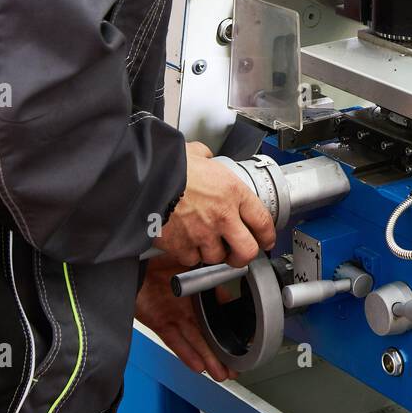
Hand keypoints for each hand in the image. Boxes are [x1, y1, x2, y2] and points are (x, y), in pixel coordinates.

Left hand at [135, 253, 235, 379]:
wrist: (134, 264)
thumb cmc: (160, 256)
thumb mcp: (191, 259)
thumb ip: (209, 268)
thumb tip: (229, 270)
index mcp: (199, 289)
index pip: (220, 311)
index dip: (231, 326)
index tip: (243, 339)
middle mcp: (189, 306)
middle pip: (209, 334)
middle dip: (222, 352)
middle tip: (235, 367)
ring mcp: (175, 316)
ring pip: (195, 342)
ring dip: (208, 358)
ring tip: (221, 373)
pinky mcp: (159, 323)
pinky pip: (175, 341)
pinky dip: (186, 354)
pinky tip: (198, 366)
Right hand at [155, 141, 276, 268]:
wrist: (143, 179)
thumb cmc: (169, 165)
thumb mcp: (196, 153)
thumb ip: (206, 156)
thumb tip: (203, 155)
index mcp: (233, 191)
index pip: (263, 220)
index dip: (267, 235)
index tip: (266, 240)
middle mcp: (223, 216)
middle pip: (247, 250)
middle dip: (244, 255)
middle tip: (238, 252)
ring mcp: (203, 234)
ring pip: (217, 258)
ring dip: (212, 252)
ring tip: (204, 241)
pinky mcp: (182, 246)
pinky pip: (191, 259)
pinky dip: (189, 254)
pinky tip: (185, 242)